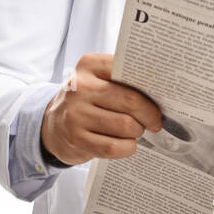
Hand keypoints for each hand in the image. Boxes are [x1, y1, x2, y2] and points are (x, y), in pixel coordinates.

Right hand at [40, 53, 162, 166]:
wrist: (51, 126)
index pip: (128, 70)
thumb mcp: (96, 79)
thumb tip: (161, 88)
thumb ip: (122, 77)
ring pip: (125, 126)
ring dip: (137, 131)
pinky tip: (127, 144)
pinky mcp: (77, 140)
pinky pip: (114, 147)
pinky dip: (127, 147)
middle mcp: (79, 87)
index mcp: (89, 65)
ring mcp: (76, 114)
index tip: (160, 97)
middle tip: (154, 121)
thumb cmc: (85, 101)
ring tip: (136, 130)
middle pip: (131, 101)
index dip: (150, 87)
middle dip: (149, 114)